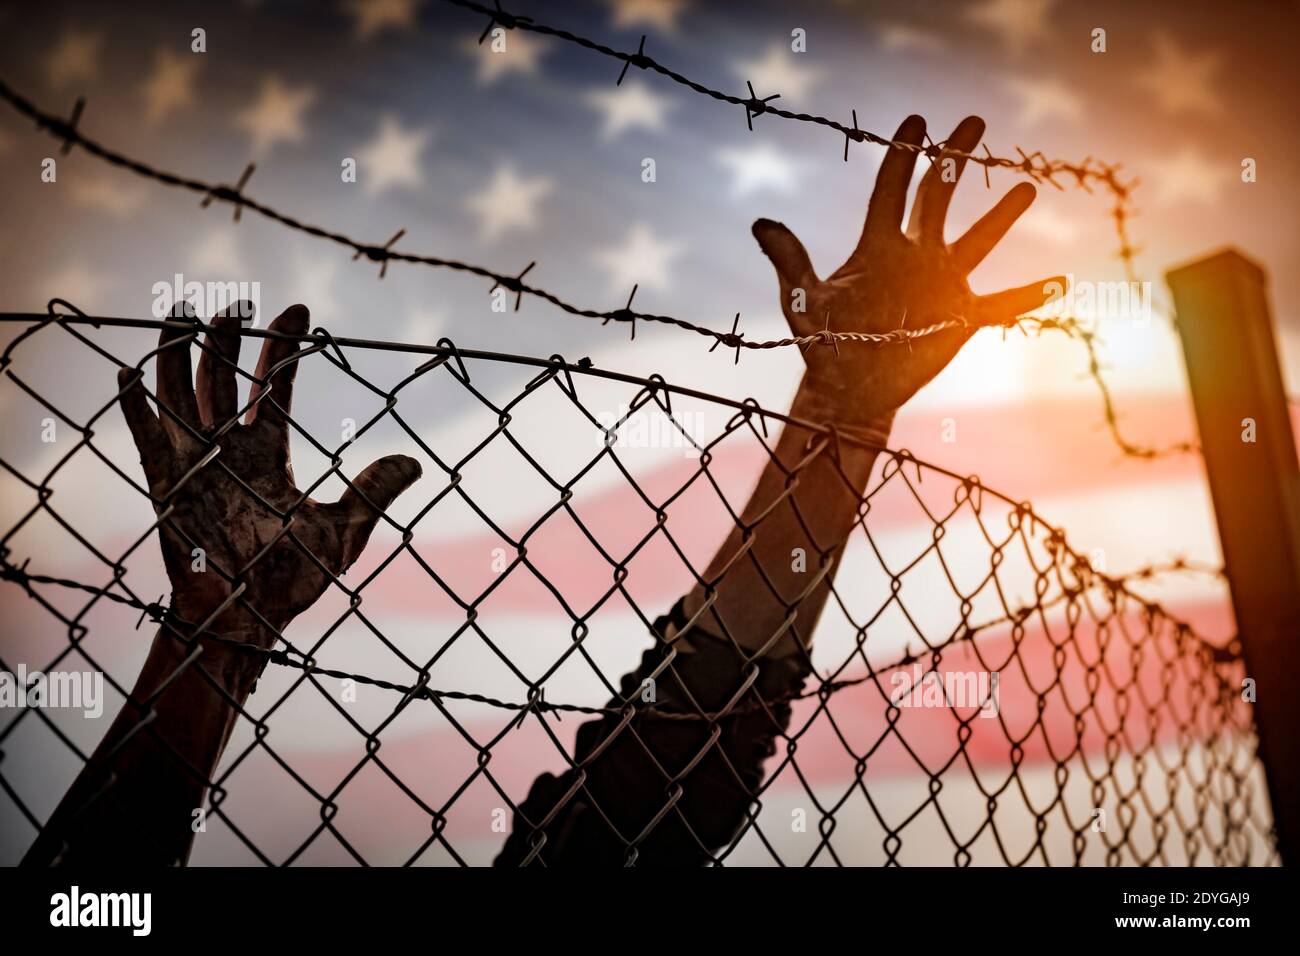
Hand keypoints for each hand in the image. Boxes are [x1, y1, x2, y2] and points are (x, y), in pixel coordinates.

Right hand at [116, 303, 421, 644]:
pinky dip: (134, 409)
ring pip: (181, 397)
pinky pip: (147, 441)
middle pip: (223, 382)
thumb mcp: (344, 531)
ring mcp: (195, 465)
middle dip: (227, 342)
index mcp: (267, 456)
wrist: (246, 621)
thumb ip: (373, 493)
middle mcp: (228, 452)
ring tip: (183, 313)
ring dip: (179, 357)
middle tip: (236, 304)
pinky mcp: (166, 487)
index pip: (275, 390)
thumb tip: (415, 462)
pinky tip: (127, 373)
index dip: (283, 350)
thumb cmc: (292, 582)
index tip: (298, 310)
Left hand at [753, 115, 1063, 429]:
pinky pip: (1001, 305)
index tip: (916, 121)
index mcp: (877, 246)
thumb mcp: (803, 302)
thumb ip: (790, 262)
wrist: (849, 390)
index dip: (902, 155)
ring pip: (978, 241)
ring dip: (1001, 216)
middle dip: (954, 158)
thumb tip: (760, 223)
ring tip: (1026, 186)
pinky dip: (1028, 297)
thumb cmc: (823, 344)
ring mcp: (941, 285)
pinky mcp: (960, 318)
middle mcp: (914, 256)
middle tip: (973, 121)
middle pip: (937, 196)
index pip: (891, 190)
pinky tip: (1059, 284)